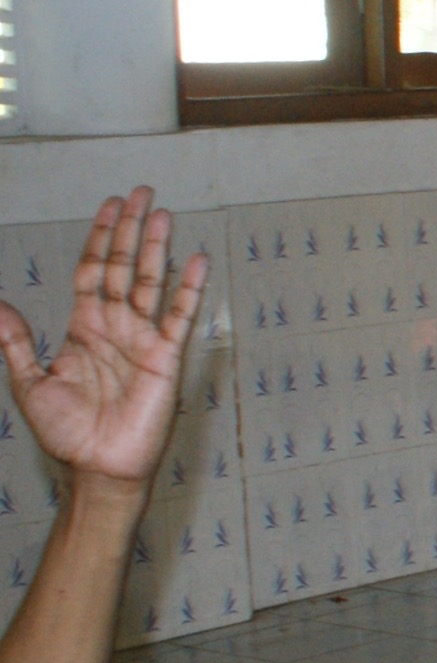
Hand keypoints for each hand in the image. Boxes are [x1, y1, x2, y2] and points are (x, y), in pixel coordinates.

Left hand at [0, 190, 209, 493]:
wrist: (97, 468)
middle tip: (140, 193)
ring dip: (155, 248)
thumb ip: (16, 341)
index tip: (108, 207)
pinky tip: (193, 262)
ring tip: (162, 213)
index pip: (92, 271)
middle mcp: (115, 327)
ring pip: (148, 283)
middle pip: (122, 267)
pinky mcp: (166, 358)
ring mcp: (142, 340)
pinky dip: (187, 289)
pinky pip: (178, 317)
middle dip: (130, 229)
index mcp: (83, 328)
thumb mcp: (28, 382)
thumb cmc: (66, 432)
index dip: (98, 238)